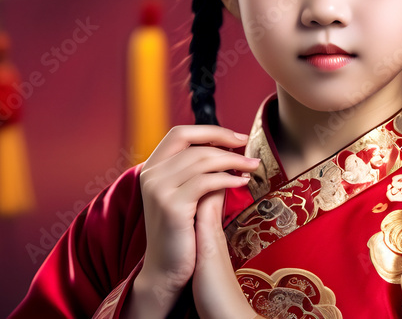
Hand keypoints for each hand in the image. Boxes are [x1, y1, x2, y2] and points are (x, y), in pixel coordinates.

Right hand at [124, 125, 258, 317]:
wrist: (167, 270)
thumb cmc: (181, 234)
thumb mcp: (186, 196)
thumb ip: (198, 173)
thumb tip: (226, 153)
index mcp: (152, 168)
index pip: (179, 133)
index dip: (209, 131)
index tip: (236, 137)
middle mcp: (150, 174)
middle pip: (192, 142)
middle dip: (225, 141)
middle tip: (249, 150)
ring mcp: (159, 188)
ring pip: (201, 159)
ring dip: (232, 160)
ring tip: (251, 166)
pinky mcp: (171, 205)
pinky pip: (206, 181)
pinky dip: (228, 179)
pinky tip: (242, 183)